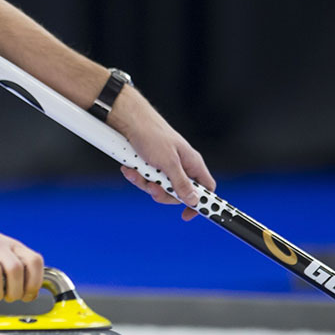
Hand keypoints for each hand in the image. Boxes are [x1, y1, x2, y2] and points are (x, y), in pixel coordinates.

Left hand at [111, 87, 215, 220]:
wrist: (128, 120)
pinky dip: (136, 176)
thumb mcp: (168, 162)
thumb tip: (194, 201)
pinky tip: (128, 169)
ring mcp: (164, 165)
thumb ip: (181, 183)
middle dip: (162, 193)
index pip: (206, 189)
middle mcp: (180, 166)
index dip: (201, 203)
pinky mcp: (149, 164)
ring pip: (158, 187)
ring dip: (144, 183)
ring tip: (136, 172)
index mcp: (192, 164)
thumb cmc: (152, 135)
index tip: (187, 215)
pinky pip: (145, 179)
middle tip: (152, 188)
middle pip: (178, 193)